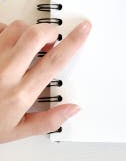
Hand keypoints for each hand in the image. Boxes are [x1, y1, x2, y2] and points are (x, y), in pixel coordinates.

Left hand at [0, 20, 90, 143]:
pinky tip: (4, 42)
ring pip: (15, 28)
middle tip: (51, 37)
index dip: (74, 41)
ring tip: (25, 42)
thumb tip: (72, 109)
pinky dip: (3, 30)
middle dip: (49, 30)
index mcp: (20, 93)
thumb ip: (47, 120)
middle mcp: (5, 72)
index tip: (83, 29)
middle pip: (36, 36)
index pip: (55, 60)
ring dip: (26, 31)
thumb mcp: (15, 132)